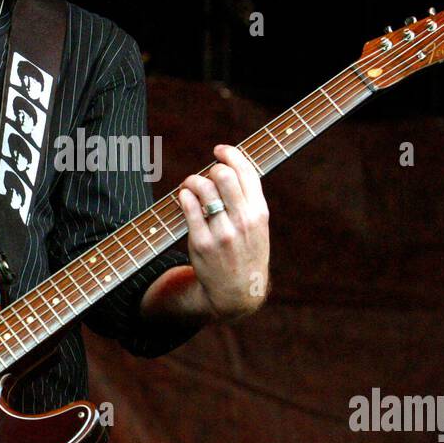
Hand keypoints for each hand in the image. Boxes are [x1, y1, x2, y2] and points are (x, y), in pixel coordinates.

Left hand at [177, 143, 269, 322]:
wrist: (237, 292)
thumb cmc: (247, 251)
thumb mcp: (258, 225)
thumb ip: (248, 197)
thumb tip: (228, 164)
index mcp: (260, 213)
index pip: (246, 171)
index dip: (230, 154)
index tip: (218, 150)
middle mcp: (243, 221)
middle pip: (223, 175)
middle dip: (211, 169)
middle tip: (206, 177)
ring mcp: (222, 232)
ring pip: (203, 188)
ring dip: (192, 181)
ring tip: (190, 187)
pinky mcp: (201, 243)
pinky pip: (188, 207)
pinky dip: (184, 196)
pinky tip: (184, 198)